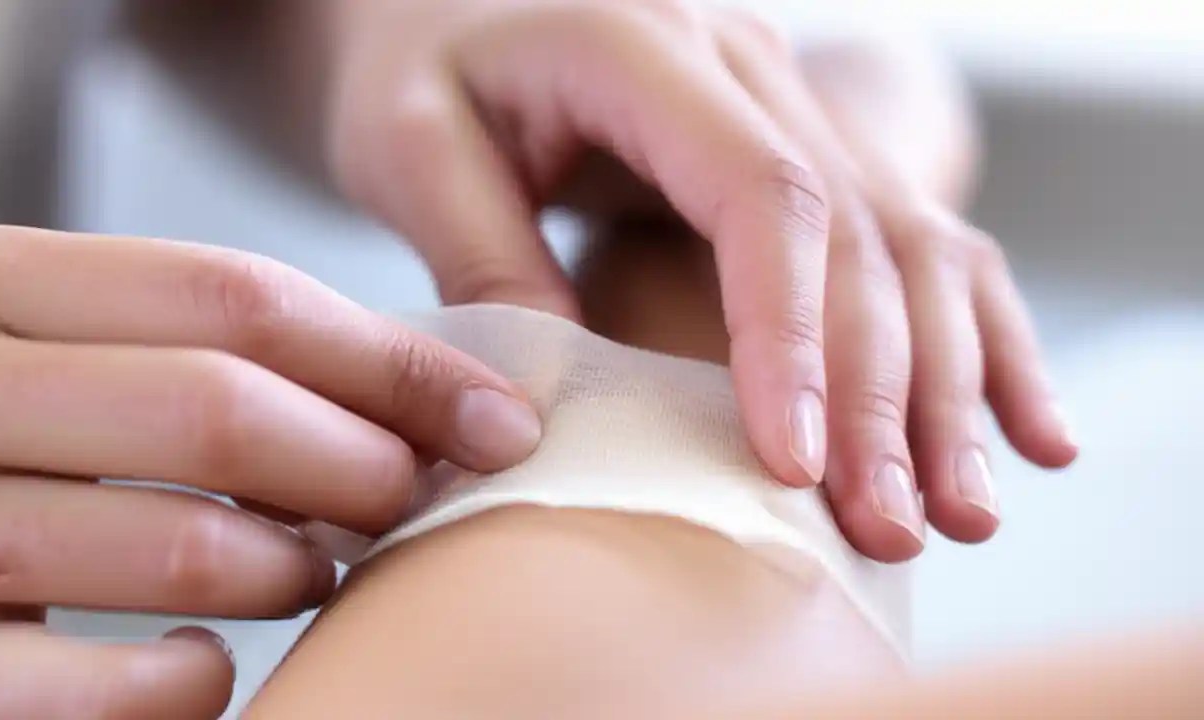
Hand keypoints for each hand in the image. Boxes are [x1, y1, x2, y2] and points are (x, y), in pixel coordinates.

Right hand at [0, 224, 540, 718]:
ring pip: (183, 549)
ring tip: (310, 570)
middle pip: (222, 411)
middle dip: (362, 468)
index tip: (501, 421)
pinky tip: (207, 661)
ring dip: (293, 570)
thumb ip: (206, 348)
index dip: (395, 363)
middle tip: (404, 504)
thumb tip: (439, 404)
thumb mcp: (55, 343)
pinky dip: (195, 680)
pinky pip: (106, 690)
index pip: (238, 297)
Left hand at [327, 0, 1075, 561]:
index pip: (762, 193)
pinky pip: (919, 240)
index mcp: (646, 44)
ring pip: (910, 243)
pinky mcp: (807, 150)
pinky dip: (978, 339)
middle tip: (887, 525)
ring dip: (945, 383)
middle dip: (880, 389)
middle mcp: (746, 63)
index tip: (793, 462)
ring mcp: (792, 100)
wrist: (449, 8)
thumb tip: (548, 410)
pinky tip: (1027, 432)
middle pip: (856, 231)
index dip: (790, 335)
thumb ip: (482, 256)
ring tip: (963, 511)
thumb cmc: (419, 71)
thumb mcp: (411, 147)